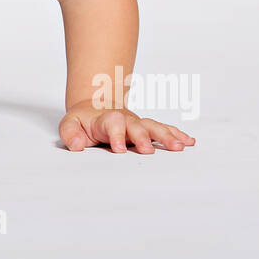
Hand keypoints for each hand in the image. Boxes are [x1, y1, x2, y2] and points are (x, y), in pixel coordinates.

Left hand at [59, 101, 195, 153]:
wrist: (95, 107)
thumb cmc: (83, 121)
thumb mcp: (69, 125)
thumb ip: (70, 134)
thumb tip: (77, 145)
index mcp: (105, 120)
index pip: (112, 124)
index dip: (116, 135)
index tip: (120, 149)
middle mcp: (125, 120)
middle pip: (136, 125)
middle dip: (143, 137)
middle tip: (148, 151)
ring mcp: (138, 124)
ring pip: (154, 127)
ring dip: (166, 136)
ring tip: (180, 147)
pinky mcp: (147, 129)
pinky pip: (163, 129)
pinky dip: (177, 135)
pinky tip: (189, 142)